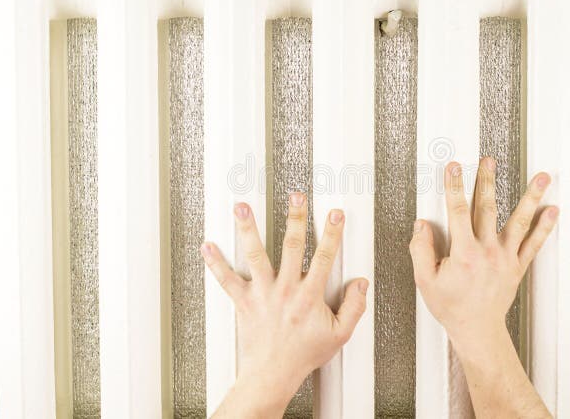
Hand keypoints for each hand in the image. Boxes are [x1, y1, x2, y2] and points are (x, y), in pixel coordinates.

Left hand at [201, 193, 368, 418]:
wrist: (272, 374)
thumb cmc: (303, 355)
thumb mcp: (339, 334)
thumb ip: (354, 307)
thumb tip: (361, 284)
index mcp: (310, 295)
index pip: (325, 256)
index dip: (332, 233)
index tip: (335, 214)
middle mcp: (286, 289)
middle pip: (292, 245)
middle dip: (296, 217)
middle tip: (297, 196)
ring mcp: (263, 293)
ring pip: (256, 254)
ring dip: (249, 229)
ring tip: (243, 207)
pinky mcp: (244, 301)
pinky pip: (227, 279)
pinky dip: (216, 263)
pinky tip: (207, 246)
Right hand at [409, 157, 557, 417]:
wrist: (477, 330)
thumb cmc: (450, 307)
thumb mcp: (425, 281)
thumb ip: (421, 250)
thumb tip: (421, 224)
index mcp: (463, 253)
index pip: (457, 211)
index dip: (454, 187)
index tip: (453, 167)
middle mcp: (487, 252)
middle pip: (488, 208)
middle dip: (487, 181)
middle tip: (489, 160)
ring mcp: (505, 258)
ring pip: (519, 221)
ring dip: (530, 196)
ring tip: (542, 177)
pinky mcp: (517, 266)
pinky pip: (534, 244)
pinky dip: (544, 227)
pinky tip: (552, 210)